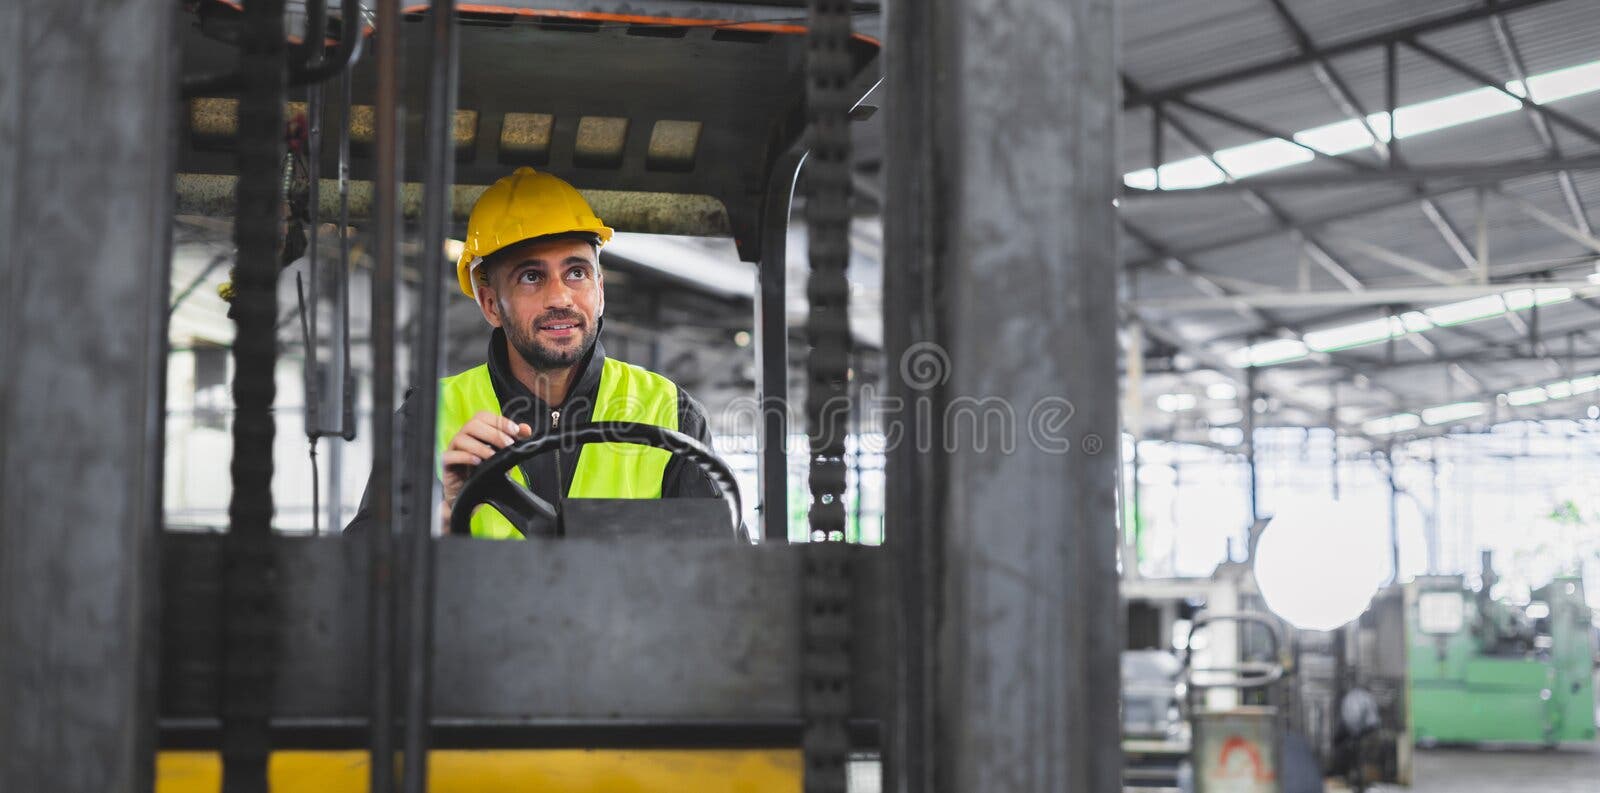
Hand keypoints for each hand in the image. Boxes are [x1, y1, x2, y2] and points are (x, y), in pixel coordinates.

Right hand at [439, 410, 531, 531]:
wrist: (469, 494)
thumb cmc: (483, 471)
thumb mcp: (502, 456)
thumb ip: (513, 441)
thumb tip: (526, 429)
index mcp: (475, 431)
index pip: (484, 416)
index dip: (499, 421)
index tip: (516, 430)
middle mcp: (463, 437)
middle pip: (473, 424)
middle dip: (493, 433)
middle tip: (507, 445)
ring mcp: (453, 449)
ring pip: (461, 438)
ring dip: (480, 447)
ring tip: (493, 456)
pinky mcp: (445, 464)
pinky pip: (450, 455)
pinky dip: (465, 457)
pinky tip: (477, 462)